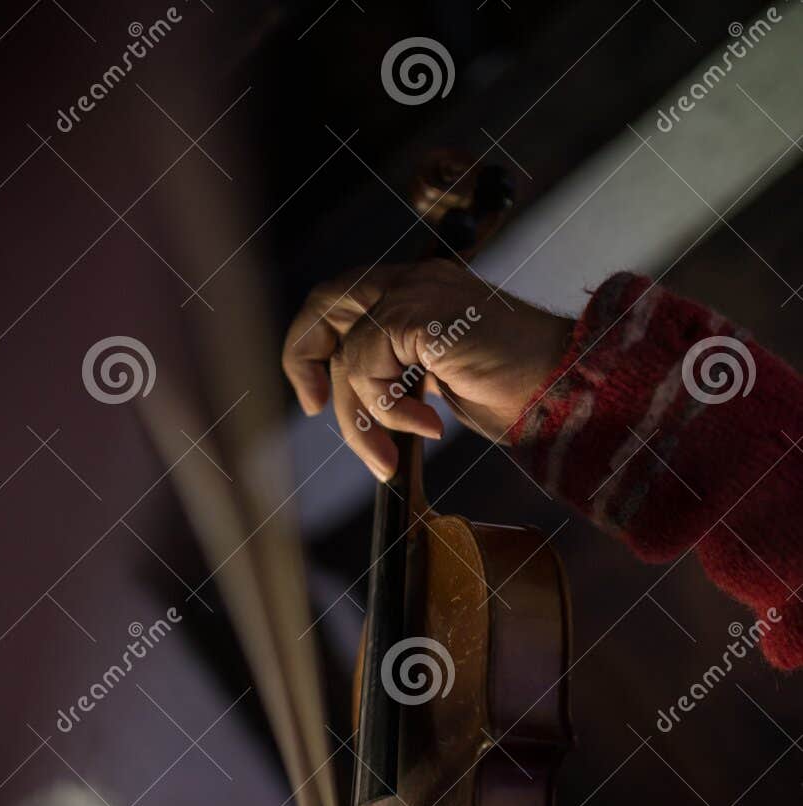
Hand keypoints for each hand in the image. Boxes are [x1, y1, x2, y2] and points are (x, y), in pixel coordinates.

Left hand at [282, 260, 572, 479]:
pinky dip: (388, 411)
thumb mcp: (442, 384)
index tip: (317, 402)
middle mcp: (415, 281)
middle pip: (324, 302)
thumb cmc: (520, 392)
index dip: (316, 349)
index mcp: (420, 291)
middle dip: (303, 359)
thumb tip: (358, 412)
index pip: (342, 303)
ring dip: (360, 420)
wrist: (569, 386)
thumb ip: (401, 379)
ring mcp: (418, 292)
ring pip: (348, 355)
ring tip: (391, 458)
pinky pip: (369, 369)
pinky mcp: (420, 315)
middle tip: (316, 411)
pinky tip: (429, 429)